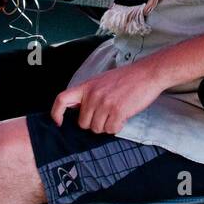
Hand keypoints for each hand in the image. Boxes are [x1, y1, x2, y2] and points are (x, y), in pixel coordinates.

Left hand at [51, 60, 169, 133]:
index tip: (59, 122)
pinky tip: (123, 117)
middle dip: (94, 123)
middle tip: (107, 115)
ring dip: (107, 126)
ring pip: (97, 129)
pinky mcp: (117, 111)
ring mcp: (104, 103)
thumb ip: (89, 94)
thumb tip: (80, 109)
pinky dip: (117, 127)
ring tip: (117, 113)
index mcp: (86, 86)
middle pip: (83, 123)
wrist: (147, 73)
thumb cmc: (127, 78)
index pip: (62, 99)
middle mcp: (93, 95)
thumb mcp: (101, 81)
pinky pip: (111, 129)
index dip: (56, 113)